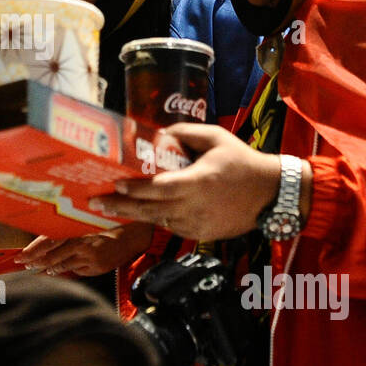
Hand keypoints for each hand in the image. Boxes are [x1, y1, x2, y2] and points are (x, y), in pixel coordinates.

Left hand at [16, 223, 154, 275]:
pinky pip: (76, 270)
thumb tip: (45, 244)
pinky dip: (63, 271)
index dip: (34, 249)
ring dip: (47, 268)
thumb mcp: (85, 227)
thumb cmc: (106, 229)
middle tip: (23, 264)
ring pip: (62, 264)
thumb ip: (68, 236)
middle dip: (36, 261)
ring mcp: (90, 255)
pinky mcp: (96, 266)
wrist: (131, 236)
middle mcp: (82, 241)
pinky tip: (53, 272)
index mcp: (77, 229)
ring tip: (35, 269)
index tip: (21, 256)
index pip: (50, 240)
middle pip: (53, 254)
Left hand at [89, 123, 304, 242]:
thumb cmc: (241, 161)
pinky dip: (157, 218)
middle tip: (95, 202)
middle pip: (150, 209)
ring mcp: (197, 224)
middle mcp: (195, 206)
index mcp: (198, 182)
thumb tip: (158, 131)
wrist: (270, 194)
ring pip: (158, 220)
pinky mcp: (201, 234)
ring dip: (134, 214)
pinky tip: (141, 211)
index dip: (136, 188)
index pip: (160, 188)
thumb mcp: (215, 137)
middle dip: (120, 206)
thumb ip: (185, 132)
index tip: (116, 184)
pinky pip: (172, 226)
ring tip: (109, 207)